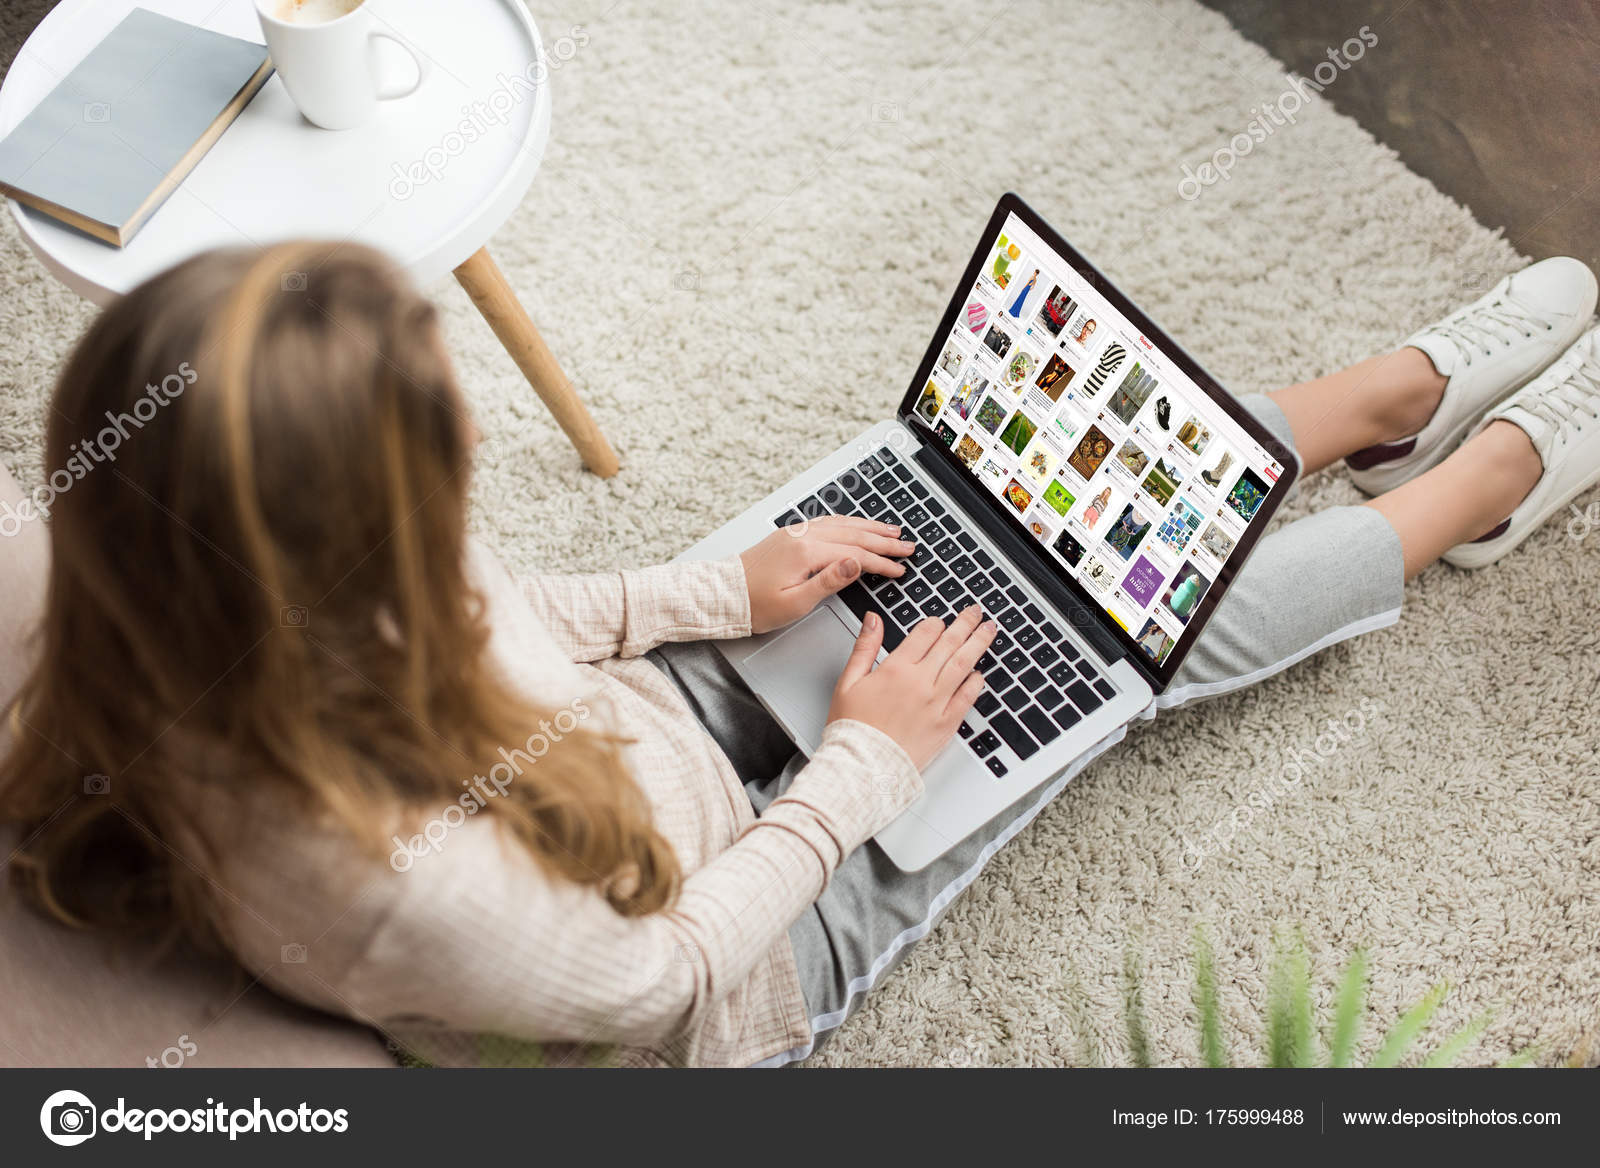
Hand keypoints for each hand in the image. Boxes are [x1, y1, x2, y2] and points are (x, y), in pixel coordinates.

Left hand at [740, 516, 914, 634]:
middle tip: (907, 546)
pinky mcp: (790, 535)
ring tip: (891, 531)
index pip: (855, 555)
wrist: (723, 595)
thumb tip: (856, 564)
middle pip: (853, 534)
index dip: (881, 562)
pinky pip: (827, 522)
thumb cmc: (755, 605)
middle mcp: (802, 536)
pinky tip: (857, 525)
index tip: (900, 569)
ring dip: (869, 527)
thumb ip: (829, 582)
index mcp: (806, 553)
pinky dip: (849, 523)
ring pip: (842, 524)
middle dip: (884, 540)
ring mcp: (796, 533)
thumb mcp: (795, 603)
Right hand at [828, 604, 994, 767]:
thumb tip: (873, 619)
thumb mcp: (848, 682)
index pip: (925, 634)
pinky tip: (980, 673)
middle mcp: (920, 682)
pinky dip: (976, 682)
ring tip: (989, 630)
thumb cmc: (853, 729)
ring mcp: (937, 703)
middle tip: (976, 612)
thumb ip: (864, 647)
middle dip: (965, 623)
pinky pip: (968, 697)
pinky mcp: (946, 724)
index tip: (940, 620)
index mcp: (896, 668)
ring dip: (979, 643)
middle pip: (950, 643)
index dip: (935, 623)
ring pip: (964, 664)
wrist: (863, 767)